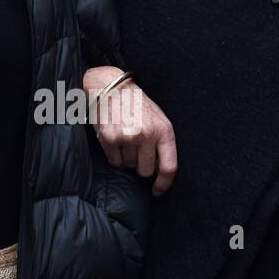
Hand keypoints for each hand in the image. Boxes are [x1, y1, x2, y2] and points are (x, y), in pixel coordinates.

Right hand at [82, 66, 177, 195]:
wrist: (111, 86)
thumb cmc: (136, 105)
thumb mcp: (157, 119)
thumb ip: (161, 143)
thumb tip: (159, 172)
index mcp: (164, 130)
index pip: (169, 167)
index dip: (164, 184)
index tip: (157, 191)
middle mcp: (147, 134)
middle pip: (145, 171)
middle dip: (140, 164)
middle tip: (135, 148)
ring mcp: (128, 136)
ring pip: (128, 166)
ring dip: (125, 157)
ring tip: (124, 138)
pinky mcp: (110, 138)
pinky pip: (114, 161)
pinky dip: (113, 155)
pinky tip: (114, 139)